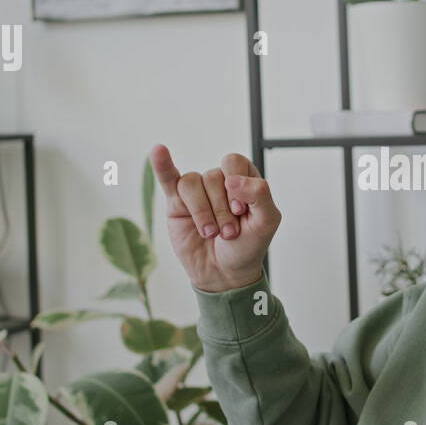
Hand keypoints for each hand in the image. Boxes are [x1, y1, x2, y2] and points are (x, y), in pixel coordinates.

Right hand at [150, 144, 281, 292]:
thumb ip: (260, 195)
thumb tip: (231, 179)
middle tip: (229, 232)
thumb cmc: (247, 245)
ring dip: (202, 212)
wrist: (224, 273)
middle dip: (221, 208)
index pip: (234, 163)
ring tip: (210, 234)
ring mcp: (197, 191)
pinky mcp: (177, 203)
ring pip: (191, 183)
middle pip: (213, 176)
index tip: (241, 210)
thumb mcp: (266, 222)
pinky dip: (162, 165)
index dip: (236, 184)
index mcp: (243, 179)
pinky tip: (158, 151)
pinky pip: (167, 178)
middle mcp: (220, 181)